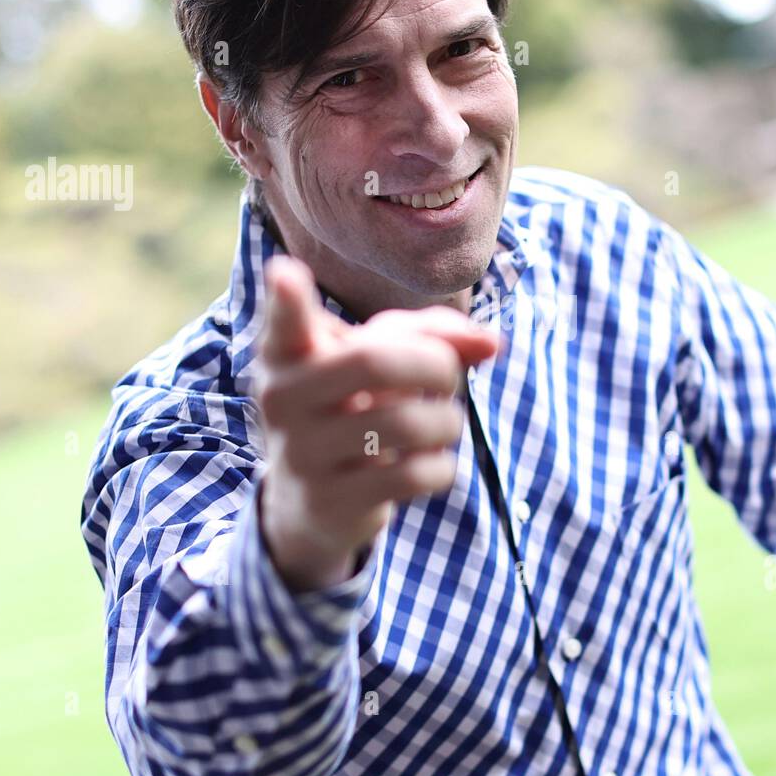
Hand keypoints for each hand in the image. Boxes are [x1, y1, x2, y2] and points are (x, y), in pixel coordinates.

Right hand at [254, 255, 498, 591]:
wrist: (314, 503)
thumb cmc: (355, 408)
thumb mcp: (382, 362)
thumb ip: (434, 335)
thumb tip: (491, 343)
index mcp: (289, 353)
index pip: (284, 322)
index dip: (287, 298)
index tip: (286, 272)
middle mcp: (283, 399)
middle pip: (374, 361)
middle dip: (436, 364)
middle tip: (448, 377)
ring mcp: (302, 453)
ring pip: (406, 422)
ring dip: (446, 421)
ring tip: (440, 425)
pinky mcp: (330, 501)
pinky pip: (414, 475)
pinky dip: (441, 468)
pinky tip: (428, 467)